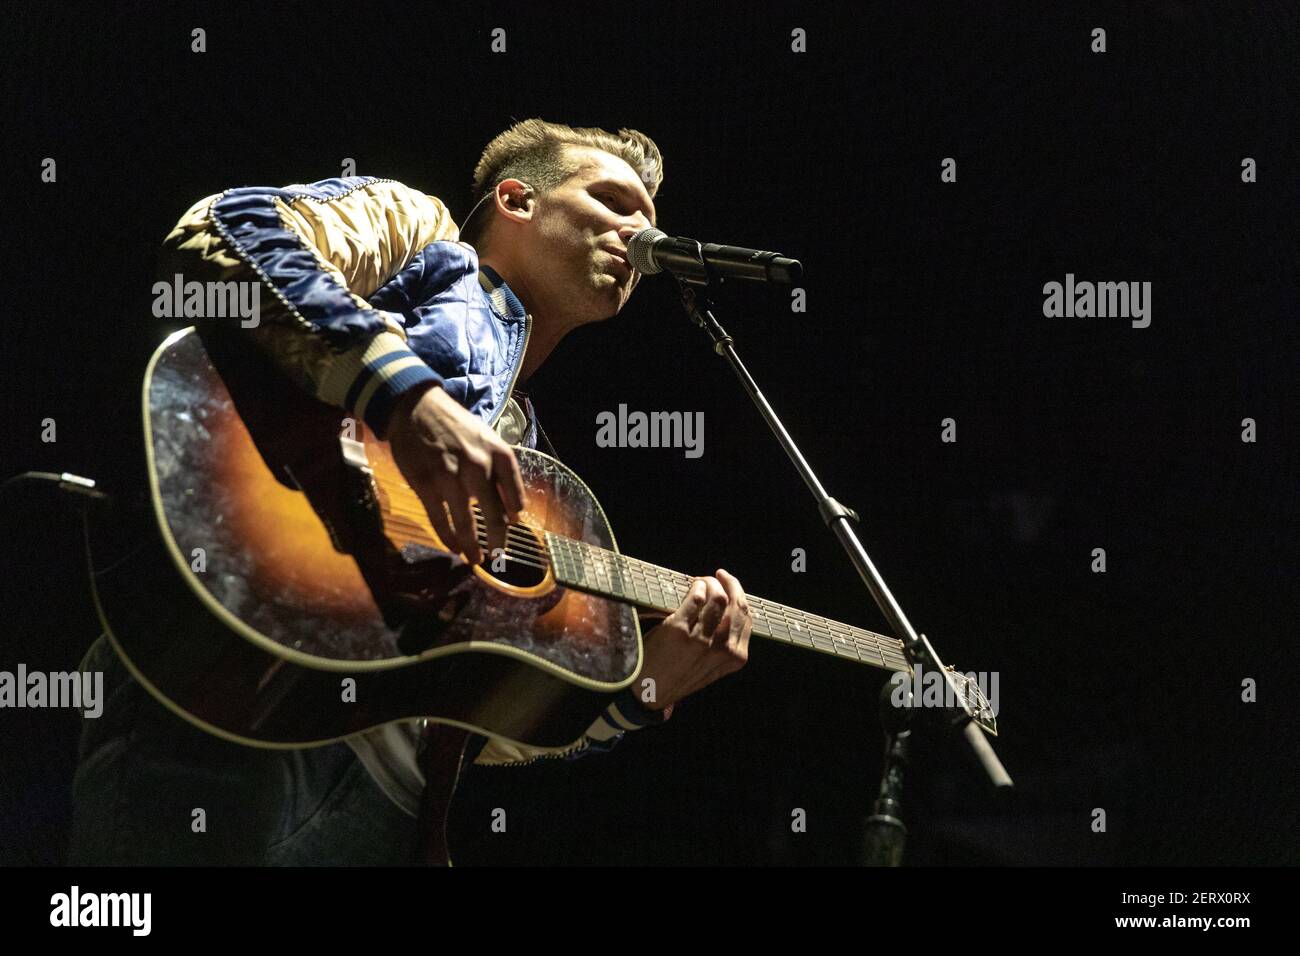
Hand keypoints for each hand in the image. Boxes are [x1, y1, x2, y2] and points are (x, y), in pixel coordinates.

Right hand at [386, 383, 525, 564]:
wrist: (417, 408)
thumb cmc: (456, 426)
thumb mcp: (487, 440)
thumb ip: (500, 472)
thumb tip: (513, 510)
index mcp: (499, 455)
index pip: (516, 497)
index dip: (515, 516)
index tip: (512, 526)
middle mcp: (479, 466)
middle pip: (494, 515)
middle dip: (497, 541)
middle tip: (497, 556)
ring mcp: (451, 476)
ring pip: (466, 522)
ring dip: (472, 546)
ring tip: (476, 559)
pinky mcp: (426, 484)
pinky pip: (440, 519)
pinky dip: (448, 537)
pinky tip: (453, 547)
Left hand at [635, 569, 750, 711]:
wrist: (650, 692)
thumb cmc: (681, 675)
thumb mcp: (712, 665)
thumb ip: (724, 641)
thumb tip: (728, 606)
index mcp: (735, 657)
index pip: (747, 616)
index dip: (739, 594)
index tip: (729, 584)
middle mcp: (722, 649)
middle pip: (736, 604)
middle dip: (728, 584)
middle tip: (716, 577)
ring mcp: (700, 640)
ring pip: (717, 598)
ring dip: (710, 583)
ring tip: (700, 581)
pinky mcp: (678, 630)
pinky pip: (695, 598)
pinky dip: (696, 586)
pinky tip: (692, 586)